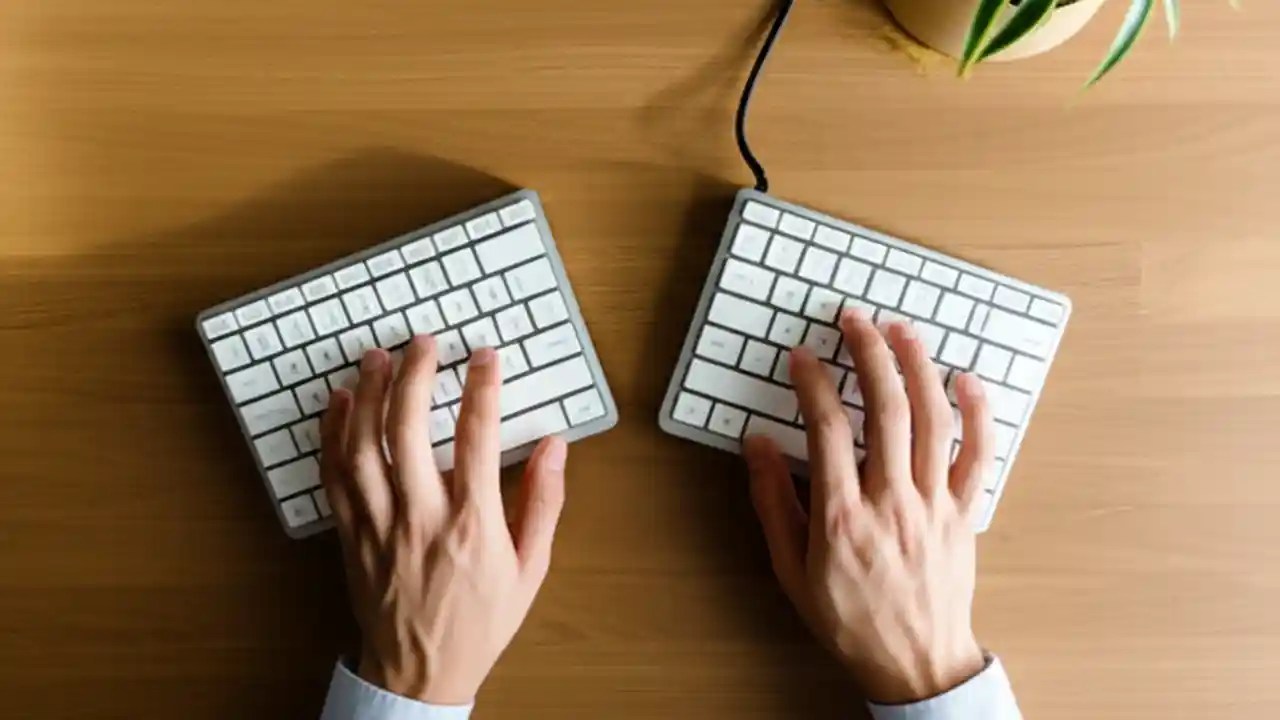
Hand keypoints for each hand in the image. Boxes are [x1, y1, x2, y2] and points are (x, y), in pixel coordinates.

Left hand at [320, 336, 566, 704]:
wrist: (419, 674)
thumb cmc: (480, 622)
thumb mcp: (531, 568)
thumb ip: (544, 502)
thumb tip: (556, 446)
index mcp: (472, 524)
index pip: (476, 437)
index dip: (481, 387)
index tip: (485, 356)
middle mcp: (421, 518)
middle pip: (408, 429)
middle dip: (414, 375)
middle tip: (423, 343)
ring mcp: (379, 525)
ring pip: (362, 446)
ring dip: (367, 394)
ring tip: (377, 358)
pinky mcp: (350, 535)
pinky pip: (333, 476)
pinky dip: (332, 434)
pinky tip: (340, 403)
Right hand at [745, 310, 991, 703]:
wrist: (914, 662)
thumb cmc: (850, 619)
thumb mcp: (792, 568)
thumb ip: (773, 502)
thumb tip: (758, 446)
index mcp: (842, 518)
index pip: (826, 430)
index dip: (812, 384)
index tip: (802, 357)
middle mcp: (891, 502)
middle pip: (884, 410)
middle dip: (868, 354)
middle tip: (854, 320)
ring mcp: (933, 504)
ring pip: (931, 420)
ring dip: (917, 367)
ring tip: (902, 331)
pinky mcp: (963, 512)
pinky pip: (978, 453)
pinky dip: (976, 412)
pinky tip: (964, 379)